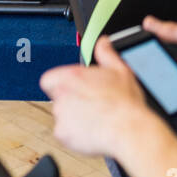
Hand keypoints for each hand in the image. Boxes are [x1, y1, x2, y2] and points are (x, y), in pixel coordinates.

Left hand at [40, 38, 158, 156]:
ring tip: (95, 116)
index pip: (50, 78)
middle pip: (58, 97)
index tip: (73, 86)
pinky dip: (75, 133)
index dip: (60, 83)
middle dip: (71, 100)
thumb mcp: (120, 70)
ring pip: (63, 115)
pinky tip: (92, 128)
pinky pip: (65, 133)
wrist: (127, 129)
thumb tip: (103, 43)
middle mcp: (62, 94)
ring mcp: (61, 115)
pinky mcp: (62, 134)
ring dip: (74, 116)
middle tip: (90, 102)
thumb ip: (106, 53)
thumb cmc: (123, 102)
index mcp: (71, 76)